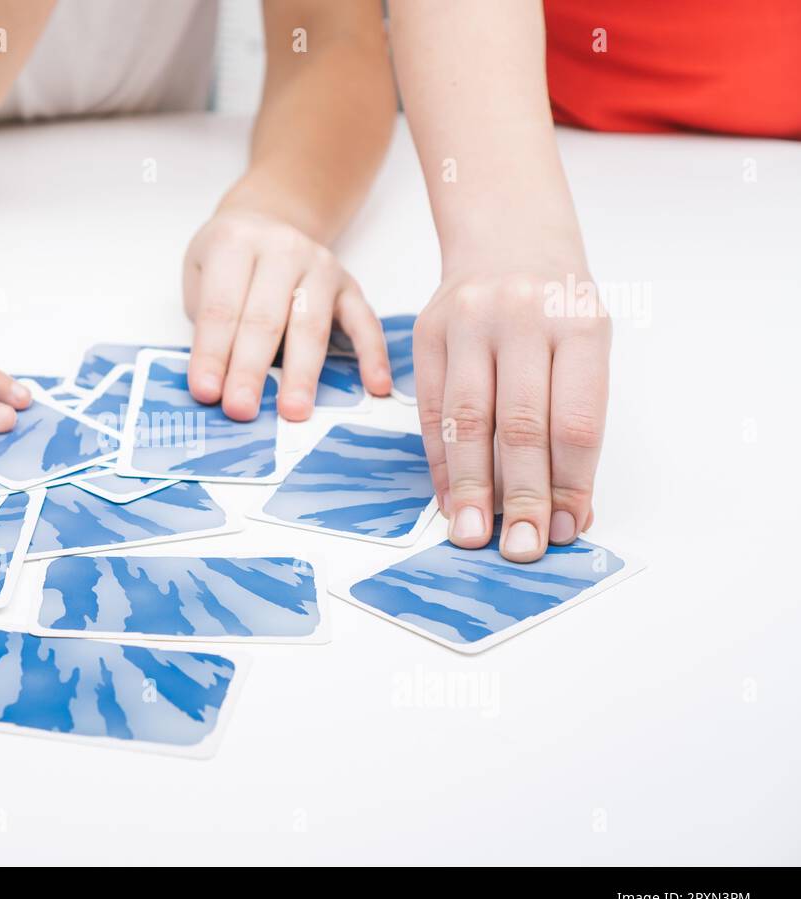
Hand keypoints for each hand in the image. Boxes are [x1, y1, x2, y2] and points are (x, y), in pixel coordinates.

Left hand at [182, 208, 390, 421]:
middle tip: (242, 410)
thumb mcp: (200, 277)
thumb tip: (215, 384)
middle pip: (264, 319)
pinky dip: (372, 354)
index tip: (206, 393)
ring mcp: (320, 266)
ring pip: (310, 326)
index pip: (221, 309)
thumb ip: (207, 323)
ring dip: (302, 374)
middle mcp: (282, 249)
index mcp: (235, 244)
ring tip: (293, 411)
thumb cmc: (228, 263)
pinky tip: (375, 385)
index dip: (212, 354)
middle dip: (250, 370)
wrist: (267, 221)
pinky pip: (365, 321)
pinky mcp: (349, 286)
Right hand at [414, 269, 609, 561]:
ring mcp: (466, 323)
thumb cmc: (555, 305)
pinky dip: (440, 460)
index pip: (575, 420)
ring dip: (470, 486)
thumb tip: (564, 508)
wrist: (506, 237)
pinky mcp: (425, 333)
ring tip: (473, 533)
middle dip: (521, 495)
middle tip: (520, 547)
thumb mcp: (586, 343)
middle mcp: (520, 319)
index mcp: (577, 323)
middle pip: (521, 425)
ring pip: (467, 420)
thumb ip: (575, 418)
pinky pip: (431, 409)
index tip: (565, 529)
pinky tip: (448, 496)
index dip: (570, 483)